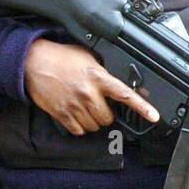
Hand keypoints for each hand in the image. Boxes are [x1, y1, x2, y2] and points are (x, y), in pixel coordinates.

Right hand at [22, 38, 159, 135]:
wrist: (34, 63)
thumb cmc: (61, 58)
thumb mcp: (88, 57)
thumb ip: (104, 72)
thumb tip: (120, 84)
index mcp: (98, 77)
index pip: (125, 95)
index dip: (142, 107)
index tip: (154, 117)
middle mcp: (88, 93)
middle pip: (108, 118)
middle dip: (105, 114)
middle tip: (96, 104)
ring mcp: (75, 105)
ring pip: (94, 126)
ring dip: (91, 121)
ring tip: (83, 108)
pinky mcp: (62, 114)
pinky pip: (78, 131)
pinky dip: (79, 127)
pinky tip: (74, 115)